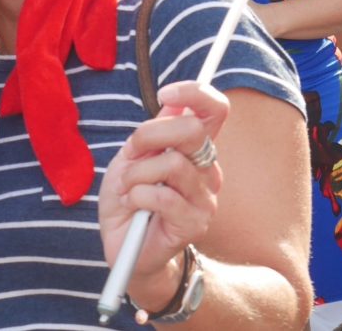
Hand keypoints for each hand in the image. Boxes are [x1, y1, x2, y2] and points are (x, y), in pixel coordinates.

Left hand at [98, 82, 228, 306]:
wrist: (126, 248)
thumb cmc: (128, 199)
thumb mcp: (131, 158)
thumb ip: (152, 133)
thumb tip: (172, 102)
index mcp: (194, 148)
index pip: (215, 109)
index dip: (194, 92)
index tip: (164, 93)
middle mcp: (207, 169)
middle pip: (193, 130)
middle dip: (149, 134)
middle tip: (131, 154)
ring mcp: (205, 196)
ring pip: (172, 163)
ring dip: (137, 174)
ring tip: (129, 189)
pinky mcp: (195, 222)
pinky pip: (163, 196)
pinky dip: (138, 196)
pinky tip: (135, 207)